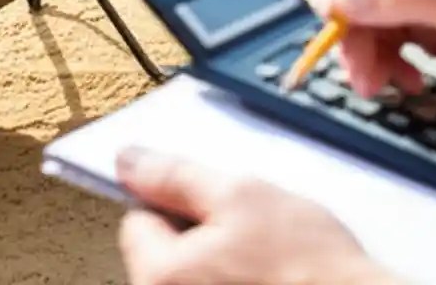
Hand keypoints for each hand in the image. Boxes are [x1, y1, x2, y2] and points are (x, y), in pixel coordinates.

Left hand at [115, 147, 396, 284]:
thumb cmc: (309, 265)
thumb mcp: (241, 196)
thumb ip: (174, 176)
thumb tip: (126, 162)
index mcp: (157, 276)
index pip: (138, 221)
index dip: (178, 203)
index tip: (218, 207)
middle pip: (164, 255)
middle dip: (201, 237)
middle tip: (252, 235)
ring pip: (197, 275)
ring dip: (225, 264)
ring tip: (270, 264)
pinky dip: (242, 282)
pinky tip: (273, 281)